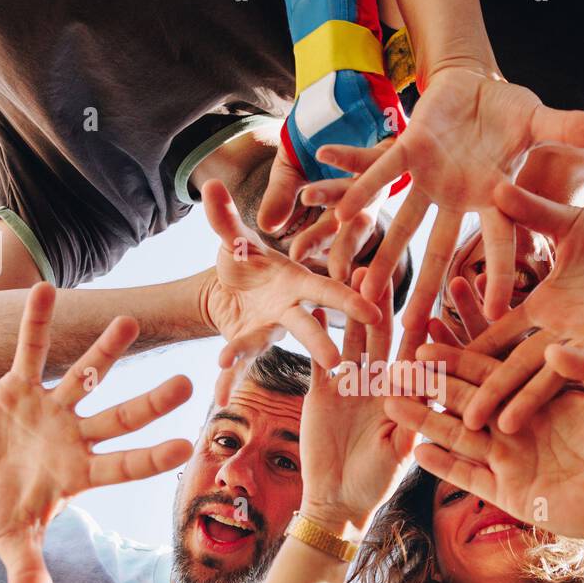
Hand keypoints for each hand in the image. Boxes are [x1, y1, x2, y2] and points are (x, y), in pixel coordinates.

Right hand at [0, 283, 192, 582]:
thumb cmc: (4, 508)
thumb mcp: (13, 541)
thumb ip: (29, 574)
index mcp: (81, 472)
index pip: (125, 463)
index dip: (153, 454)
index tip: (190, 444)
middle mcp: (76, 435)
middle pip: (120, 417)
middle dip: (151, 403)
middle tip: (190, 384)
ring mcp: (52, 408)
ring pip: (85, 375)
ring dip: (105, 350)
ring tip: (129, 322)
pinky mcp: (20, 387)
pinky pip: (30, 351)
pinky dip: (35, 325)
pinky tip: (46, 292)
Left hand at [198, 180, 381, 399]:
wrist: (229, 287)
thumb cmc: (249, 260)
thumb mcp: (236, 238)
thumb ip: (225, 217)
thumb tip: (211, 184)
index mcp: (297, 282)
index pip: (328, 290)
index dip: (350, 300)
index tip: (372, 311)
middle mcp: (289, 309)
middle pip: (306, 327)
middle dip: (320, 344)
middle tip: (336, 363)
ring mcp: (269, 329)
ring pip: (270, 347)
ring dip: (258, 363)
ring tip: (238, 374)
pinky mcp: (247, 343)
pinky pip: (239, 363)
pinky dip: (230, 379)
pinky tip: (221, 397)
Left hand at [298, 67, 583, 322]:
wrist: (474, 84)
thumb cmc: (512, 110)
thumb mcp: (540, 118)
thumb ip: (570, 126)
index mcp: (494, 198)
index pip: (500, 242)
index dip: (499, 273)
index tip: (494, 311)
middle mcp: (458, 200)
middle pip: (439, 254)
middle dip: (425, 296)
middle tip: (412, 340)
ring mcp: (428, 181)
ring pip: (401, 227)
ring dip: (381, 260)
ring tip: (360, 298)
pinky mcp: (406, 154)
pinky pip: (379, 174)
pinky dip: (359, 189)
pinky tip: (337, 213)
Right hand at [299, 277, 419, 534]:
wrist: (335, 500)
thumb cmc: (375, 482)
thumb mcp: (399, 453)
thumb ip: (412, 420)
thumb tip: (422, 388)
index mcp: (404, 395)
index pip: (415, 354)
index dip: (421, 327)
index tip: (429, 296)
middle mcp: (379, 383)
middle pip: (384, 335)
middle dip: (385, 303)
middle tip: (385, 269)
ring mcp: (349, 384)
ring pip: (353, 338)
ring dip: (352, 309)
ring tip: (351, 275)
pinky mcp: (320, 390)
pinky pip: (319, 356)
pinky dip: (318, 333)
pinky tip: (317, 306)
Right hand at [383, 342, 583, 548]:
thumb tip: (554, 346)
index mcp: (536, 393)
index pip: (489, 367)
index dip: (457, 353)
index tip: (424, 336)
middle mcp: (515, 422)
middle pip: (463, 397)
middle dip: (428, 383)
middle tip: (392, 366)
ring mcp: (509, 457)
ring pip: (457, 434)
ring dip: (424, 420)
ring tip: (390, 404)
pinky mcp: (509, 492)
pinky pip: (470, 477)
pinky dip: (444, 467)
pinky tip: (415, 452)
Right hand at [474, 189, 583, 405]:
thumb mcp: (564, 222)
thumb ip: (531, 213)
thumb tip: (493, 188)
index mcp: (544, 305)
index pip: (498, 334)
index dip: (468, 352)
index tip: (434, 372)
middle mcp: (564, 328)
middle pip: (519, 365)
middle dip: (491, 392)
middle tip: (461, 420)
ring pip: (559, 372)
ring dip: (534, 398)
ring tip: (509, 426)